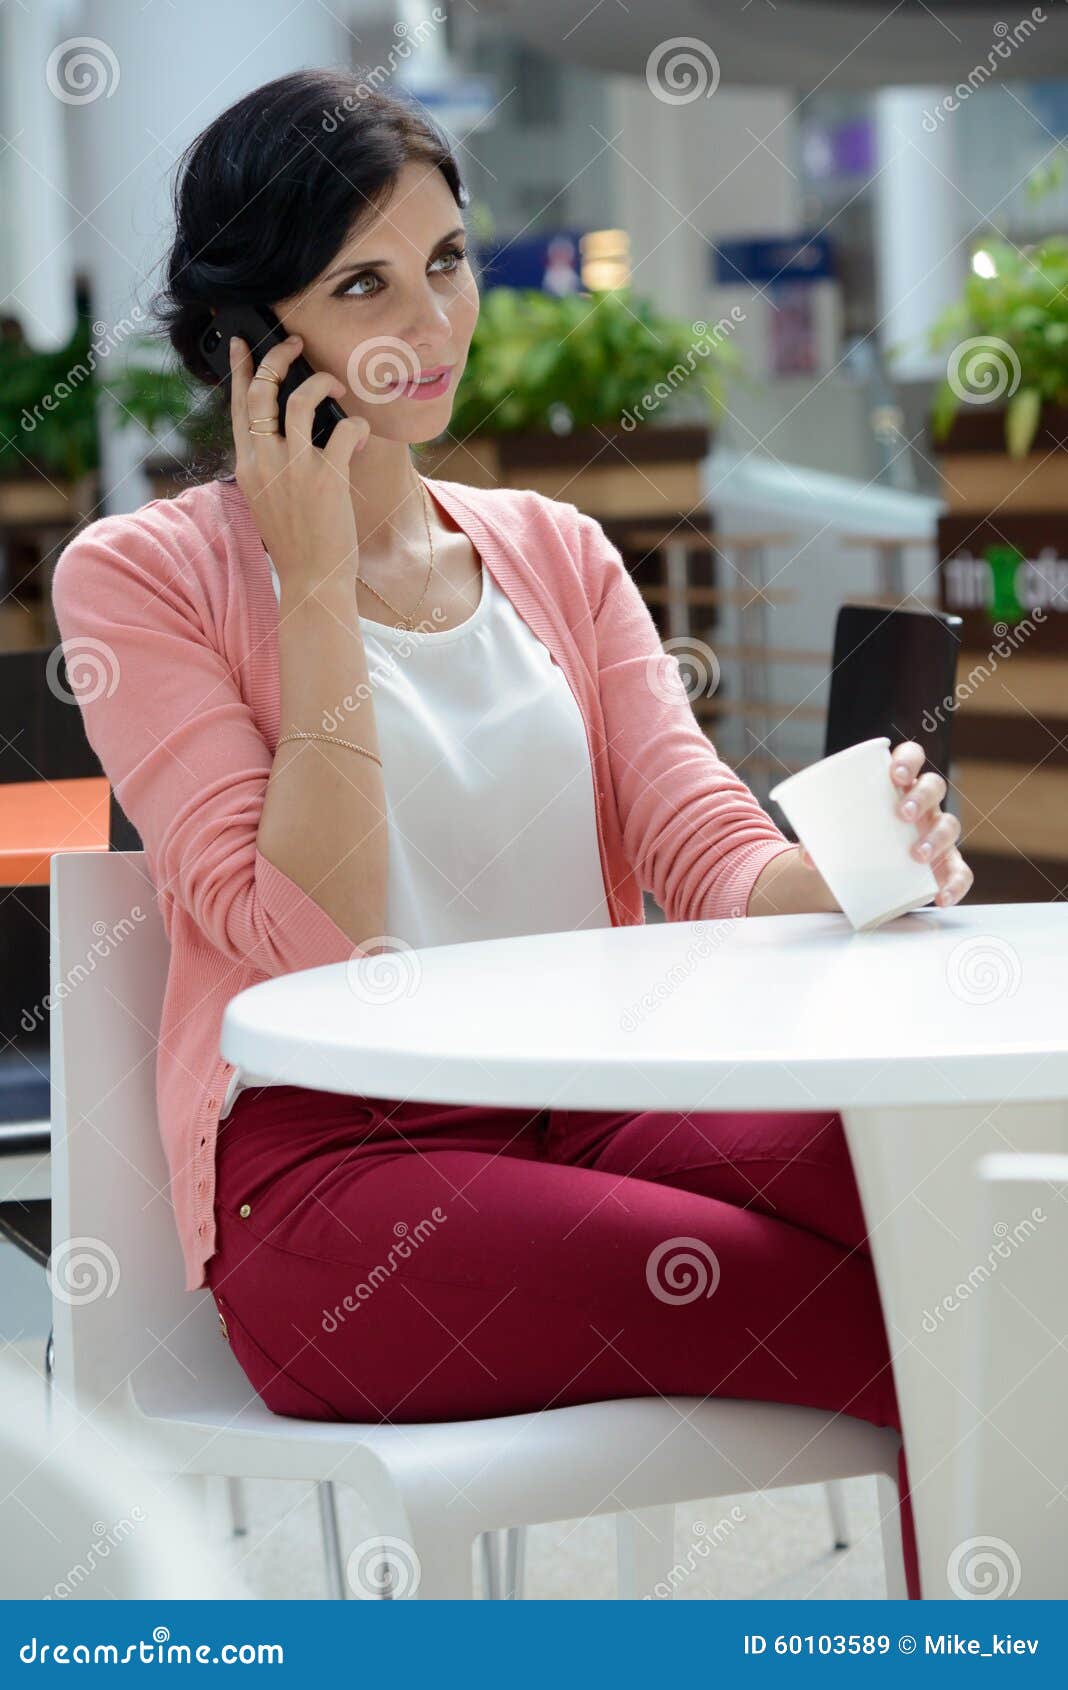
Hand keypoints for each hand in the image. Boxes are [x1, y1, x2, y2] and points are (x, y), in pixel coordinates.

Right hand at [229, 332, 369, 590]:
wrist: (312, 580)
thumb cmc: (297, 542)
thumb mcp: (270, 499)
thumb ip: (274, 464)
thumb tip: (302, 430)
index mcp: (247, 466)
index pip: (238, 405)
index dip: (242, 369)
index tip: (244, 343)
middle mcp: (264, 462)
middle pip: (262, 391)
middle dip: (277, 357)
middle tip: (296, 344)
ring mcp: (294, 469)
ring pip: (300, 400)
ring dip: (321, 383)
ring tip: (336, 386)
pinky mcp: (326, 478)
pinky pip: (344, 431)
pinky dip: (355, 426)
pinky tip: (358, 433)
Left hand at [799, 739, 973, 909]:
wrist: (864, 872)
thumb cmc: (854, 838)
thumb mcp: (834, 833)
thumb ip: (818, 839)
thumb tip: (809, 856)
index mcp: (898, 784)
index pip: (911, 756)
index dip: (908, 760)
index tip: (895, 775)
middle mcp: (923, 804)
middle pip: (934, 786)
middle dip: (921, 797)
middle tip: (902, 814)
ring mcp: (936, 832)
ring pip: (950, 825)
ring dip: (937, 838)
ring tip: (917, 855)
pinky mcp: (946, 864)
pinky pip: (960, 871)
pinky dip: (955, 884)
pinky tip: (942, 896)